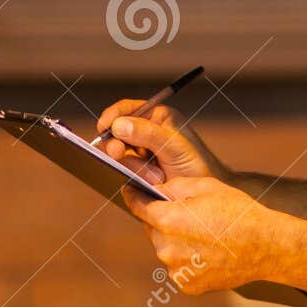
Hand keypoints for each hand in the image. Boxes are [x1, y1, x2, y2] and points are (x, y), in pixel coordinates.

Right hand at [94, 100, 226, 184]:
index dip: (112, 116)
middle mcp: (147, 132)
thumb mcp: (174, 146)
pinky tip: (154, 181)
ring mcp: (141, 153)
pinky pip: (124, 171)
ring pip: (120, 155)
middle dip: (117, 145)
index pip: (127, 109)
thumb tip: (118, 125)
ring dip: (135, 166)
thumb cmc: (197, 165)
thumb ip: (147, 134)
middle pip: (117, 133)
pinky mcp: (137, 172)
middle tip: (116, 153)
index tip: (103, 127)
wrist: (204, 197)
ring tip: (157, 174)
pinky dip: (136, 177)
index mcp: (157, 117)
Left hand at [123, 176, 287, 293]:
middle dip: (163, 220)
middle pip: (152, 229)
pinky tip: (209, 252)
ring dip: (176, 241)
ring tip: (205, 235)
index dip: (134, 196)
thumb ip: (173, 186)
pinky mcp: (187, 286)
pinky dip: (188, 260)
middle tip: (189, 215)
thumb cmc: (238, 213)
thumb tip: (156, 190)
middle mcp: (166, 248)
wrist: (265, 247)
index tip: (130, 191)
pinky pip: (179, 267)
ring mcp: (176, 270)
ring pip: (166, 249)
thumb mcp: (206, 187)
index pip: (138, 206)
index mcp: (167, 220)